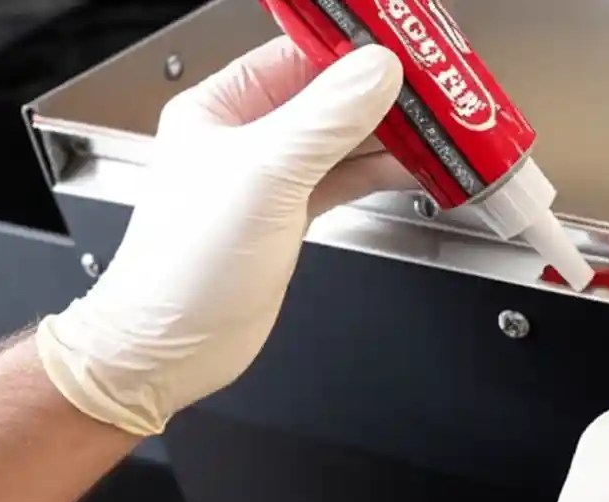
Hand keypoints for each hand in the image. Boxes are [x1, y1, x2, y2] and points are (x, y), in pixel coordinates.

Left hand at [36, 37, 412, 435]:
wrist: (172, 345)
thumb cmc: (185, 265)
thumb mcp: (265, 174)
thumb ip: (325, 119)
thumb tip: (376, 71)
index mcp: (221, 106)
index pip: (298, 54)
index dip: (352, 50)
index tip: (402, 51)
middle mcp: (246, 137)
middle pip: (328, 96)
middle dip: (382, 94)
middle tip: (434, 92)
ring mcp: (272, 178)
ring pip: (343, 140)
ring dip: (389, 135)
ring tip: (436, 129)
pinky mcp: (291, 217)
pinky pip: (346, 179)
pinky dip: (381, 173)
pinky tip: (413, 167)